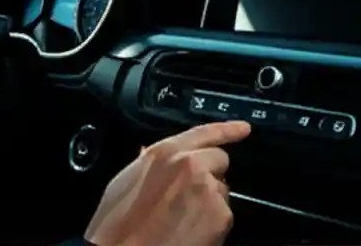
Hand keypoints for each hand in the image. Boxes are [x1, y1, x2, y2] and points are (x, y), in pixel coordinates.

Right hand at [83, 120, 251, 245]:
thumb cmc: (116, 228)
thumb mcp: (123, 184)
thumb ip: (146, 164)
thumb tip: (148, 153)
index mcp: (165, 153)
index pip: (204, 132)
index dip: (227, 129)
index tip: (244, 128)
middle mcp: (192, 165)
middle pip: (219, 159)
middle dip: (210, 173)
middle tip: (190, 197)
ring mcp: (209, 189)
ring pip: (221, 188)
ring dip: (210, 199)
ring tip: (184, 219)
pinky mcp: (221, 215)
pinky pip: (224, 212)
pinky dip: (213, 222)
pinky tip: (191, 232)